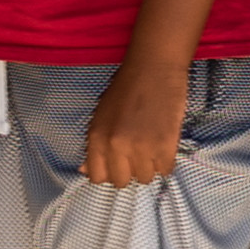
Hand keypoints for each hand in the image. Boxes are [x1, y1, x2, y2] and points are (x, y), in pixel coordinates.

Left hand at [83, 55, 187, 187]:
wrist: (154, 67)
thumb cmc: (126, 87)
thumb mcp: (101, 114)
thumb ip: (94, 144)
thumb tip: (83, 171)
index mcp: (97, 137)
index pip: (97, 177)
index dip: (109, 172)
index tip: (118, 163)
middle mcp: (116, 146)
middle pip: (122, 182)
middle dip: (129, 170)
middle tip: (137, 152)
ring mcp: (141, 147)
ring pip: (145, 178)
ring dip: (149, 165)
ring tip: (152, 143)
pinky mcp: (165, 145)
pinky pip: (165, 170)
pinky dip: (166, 160)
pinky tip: (164, 142)